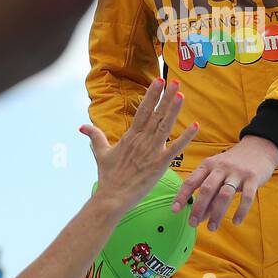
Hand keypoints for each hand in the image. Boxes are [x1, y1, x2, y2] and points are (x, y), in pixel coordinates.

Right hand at [79, 78, 197, 213]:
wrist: (112, 197)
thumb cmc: (108, 176)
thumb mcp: (100, 153)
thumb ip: (95, 136)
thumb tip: (82, 126)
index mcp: (130, 136)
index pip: (143, 110)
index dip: (152, 95)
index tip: (158, 81)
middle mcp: (142, 140)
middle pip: (156, 114)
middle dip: (166, 97)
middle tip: (175, 81)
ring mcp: (152, 151)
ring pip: (165, 126)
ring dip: (174, 110)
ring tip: (181, 95)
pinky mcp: (160, 164)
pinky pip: (175, 148)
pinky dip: (186, 137)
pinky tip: (196, 126)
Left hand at [174, 135, 277, 231]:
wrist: (259, 148)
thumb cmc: (232, 165)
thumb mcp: (217, 172)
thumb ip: (208, 192)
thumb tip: (199, 216)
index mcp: (208, 165)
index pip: (191, 181)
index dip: (182, 196)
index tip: (175, 210)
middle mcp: (221, 167)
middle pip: (207, 189)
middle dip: (198, 208)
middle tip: (193, 224)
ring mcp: (237, 172)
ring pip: (224, 195)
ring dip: (217, 213)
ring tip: (212, 227)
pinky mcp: (253, 178)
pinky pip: (247, 197)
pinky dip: (241, 211)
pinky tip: (236, 222)